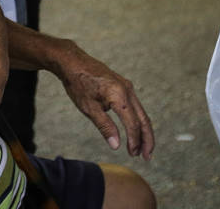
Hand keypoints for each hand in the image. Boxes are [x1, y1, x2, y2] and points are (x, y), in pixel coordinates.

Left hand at [53, 42, 154, 159]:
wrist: (73, 62)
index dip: (134, 141)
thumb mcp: (89, 108)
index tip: (132, 154)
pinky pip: (135, 106)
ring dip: (143, 131)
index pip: (132, 123)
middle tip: (146, 157)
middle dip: (146, 139)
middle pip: (143, 118)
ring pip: (141, 112)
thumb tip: (116, 145)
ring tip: (143, 149)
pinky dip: (137, 120)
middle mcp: (127, 90)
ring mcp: (127, 86)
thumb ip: (105, 127)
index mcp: (119, 95)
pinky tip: (135, 131)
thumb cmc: (78, 84)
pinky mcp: (124, 86)